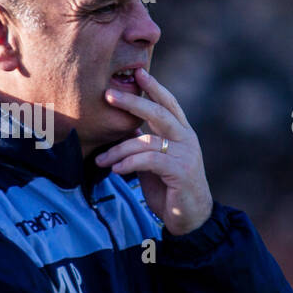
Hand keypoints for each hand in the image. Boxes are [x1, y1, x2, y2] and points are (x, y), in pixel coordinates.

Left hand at [95, 67, 212, 235]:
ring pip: (146, 140)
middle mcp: (187, 139)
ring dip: (119, 150)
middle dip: (132, 102)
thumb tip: (124, 133)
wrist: (192, 219)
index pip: (168, 103)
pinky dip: (128, 163)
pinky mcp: (181, 171)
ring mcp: (186, 154)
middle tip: (108, 94)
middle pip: (159, 112)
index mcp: (182, 133)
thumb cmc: (170, 190)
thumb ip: (144, 146)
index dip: (154, 87)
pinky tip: (115, 170)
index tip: (138, 72)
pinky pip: (149, 160)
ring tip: (101, 160)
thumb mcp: (154, 163)